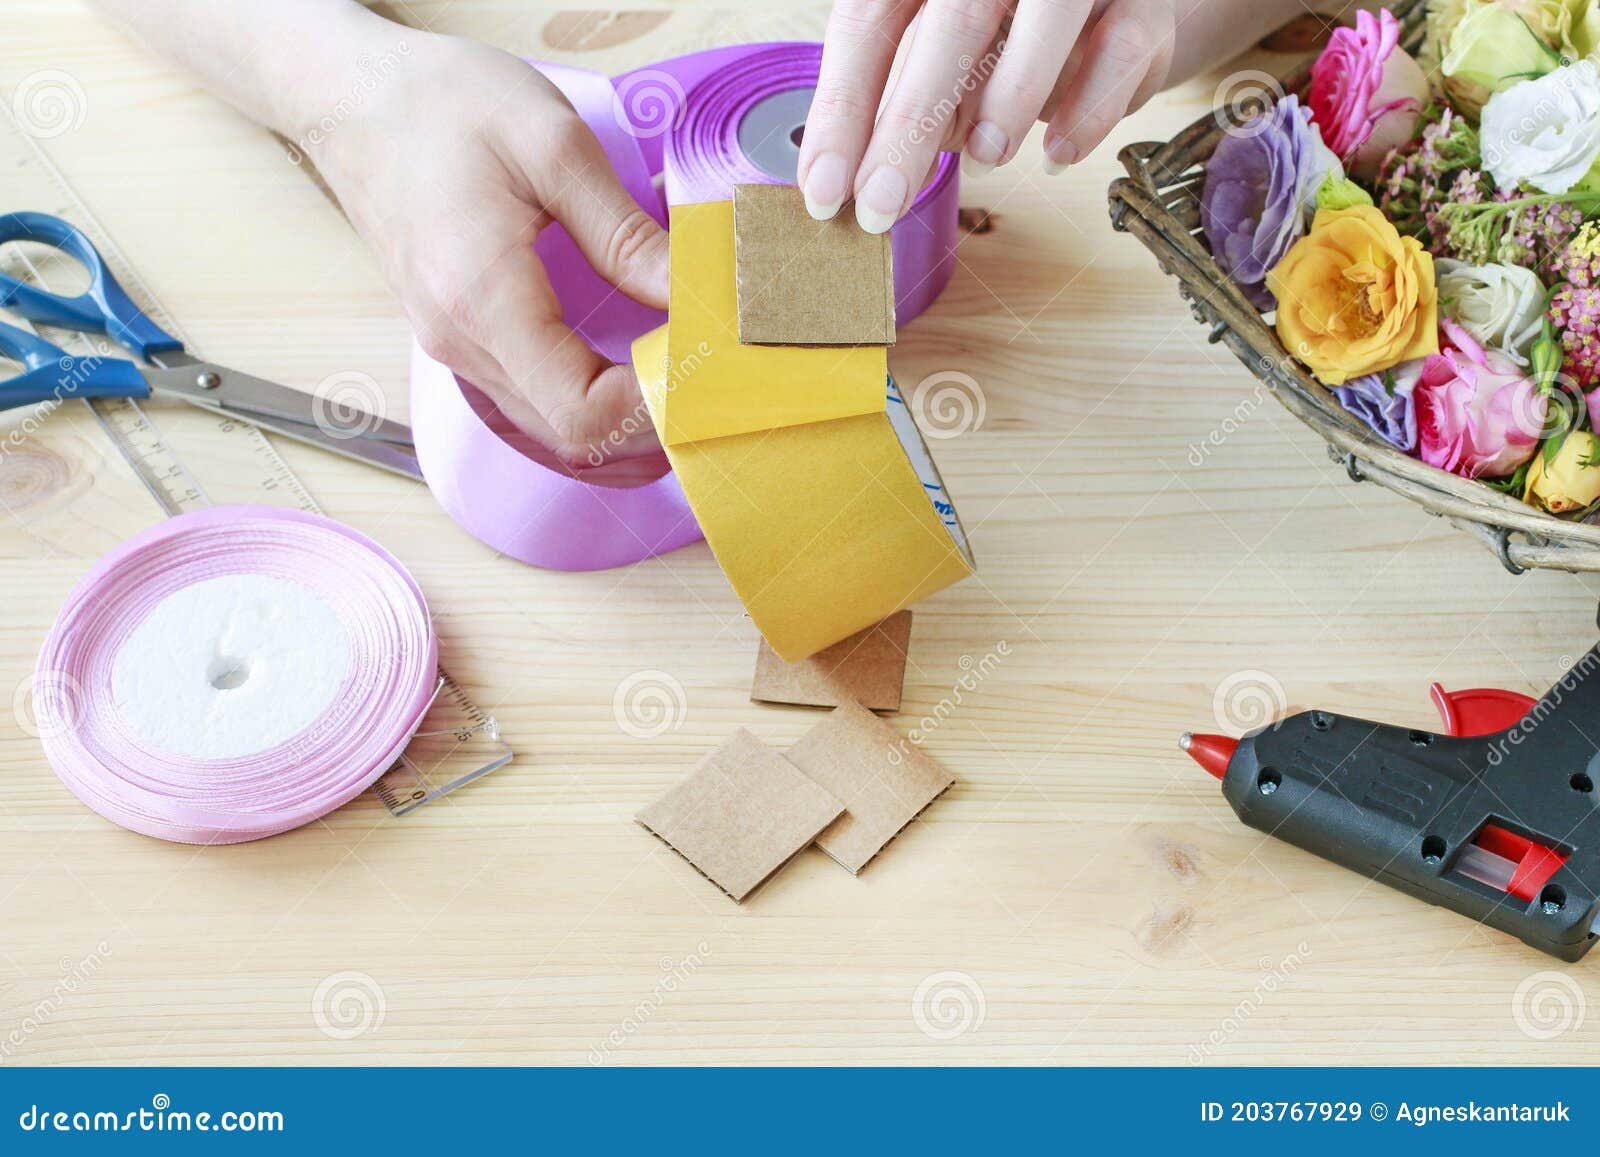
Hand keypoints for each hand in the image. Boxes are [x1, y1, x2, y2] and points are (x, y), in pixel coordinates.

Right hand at [309, 33, 668, 464]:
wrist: (345, 93)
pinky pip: (528, 393)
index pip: (581, 413)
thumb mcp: (551, 142)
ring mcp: (451, 343)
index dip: (651, 407)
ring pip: (548, 420)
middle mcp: (459, 339)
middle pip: (568, 433)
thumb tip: (686, 293)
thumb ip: (623, 231)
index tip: (698, 362)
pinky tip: (623, 353)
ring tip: (673, 360)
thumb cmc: (437, 103)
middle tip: (703, 368)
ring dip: (616, 407)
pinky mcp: (454, 333)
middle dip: (644, 414)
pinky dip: (582, 389)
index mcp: (483, 297)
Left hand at [797, 0, 1176, 230]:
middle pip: (949, 28)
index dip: (842, 113)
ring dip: (1007, 101)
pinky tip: (1058, 155)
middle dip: (906, 128)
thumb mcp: (942, 54)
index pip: (868, 25)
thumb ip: (904, 102)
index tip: (824, 193)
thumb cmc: (1005, 31)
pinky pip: (1119, 52)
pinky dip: (1087, 112)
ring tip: (984, 157)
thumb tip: (857, 183)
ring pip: (1044, 21)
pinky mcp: (1143, 3)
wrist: (1110, 1)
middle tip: (880, 208)